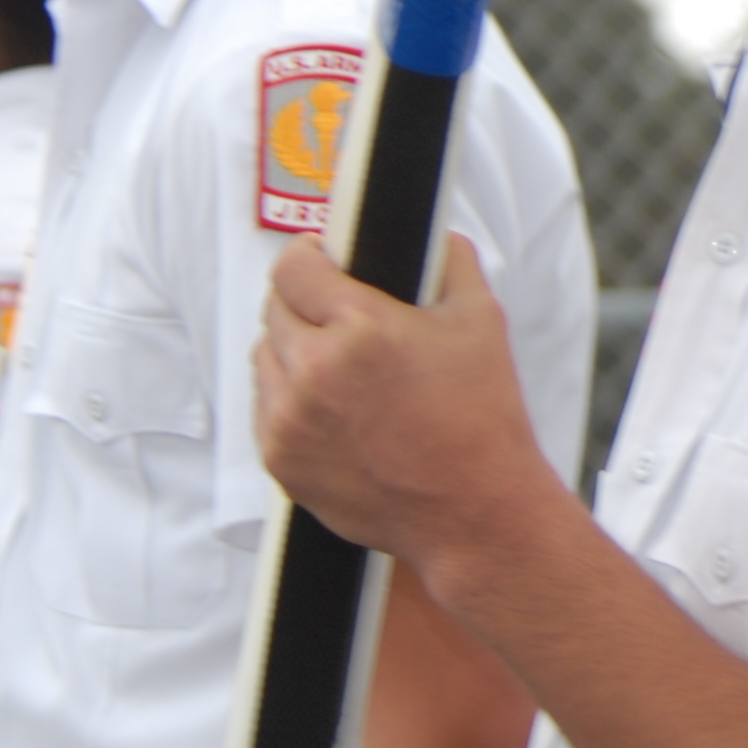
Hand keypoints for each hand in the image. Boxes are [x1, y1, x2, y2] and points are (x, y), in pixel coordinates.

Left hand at [258, 232, 558, 586]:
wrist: (473, 511)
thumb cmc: (482, 418)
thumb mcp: (482, 320)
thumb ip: (449, 261)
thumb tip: (428, 236)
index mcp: (360, 327)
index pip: (293, 267)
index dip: (310, 255)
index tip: (323, 259)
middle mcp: (313, 371)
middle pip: (274, 308)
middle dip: (305, 303)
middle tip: (341, 315)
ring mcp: (289, 420)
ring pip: (264, 359)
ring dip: (293, 351)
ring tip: (340, 367)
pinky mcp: (280, 460)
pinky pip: (266, 408)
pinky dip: (291, 400)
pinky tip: (335, 408)